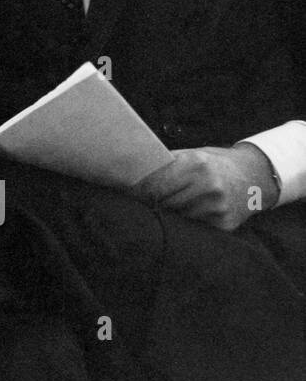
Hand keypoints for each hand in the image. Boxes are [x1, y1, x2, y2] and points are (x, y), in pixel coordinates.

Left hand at [134, 143, 278, 230]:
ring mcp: (217, 207)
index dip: (138, 189)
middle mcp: (208, 186)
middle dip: (150, 201)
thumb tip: (132, 173)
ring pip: (175, 216)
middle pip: (163, 201)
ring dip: (166, 213)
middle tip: (139, 201)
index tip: (126, 191)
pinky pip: (192, 226)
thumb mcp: (192, 155)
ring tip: (162, 207)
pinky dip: (184, 221)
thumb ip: (166, 164)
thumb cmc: (214, 164)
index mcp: (196, 164)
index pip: (155, 183)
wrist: (254, 176)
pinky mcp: (223, 224)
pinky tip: (184, 214)